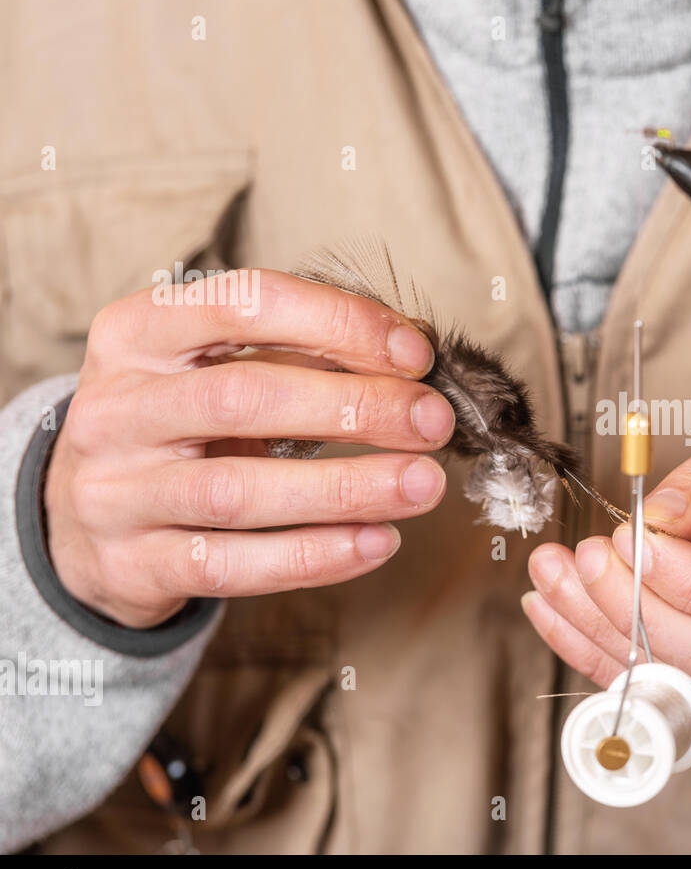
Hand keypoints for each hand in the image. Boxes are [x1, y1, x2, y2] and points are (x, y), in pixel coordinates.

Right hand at [45, 269, 455, 626]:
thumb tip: (409, 359)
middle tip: (432, 422)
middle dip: (355, 407)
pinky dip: (312, 556)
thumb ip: (297, 355)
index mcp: (138, 332)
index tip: (415, 354)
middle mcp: (117, 407)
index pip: (246, 303)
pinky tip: (377, 542)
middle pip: (244, 397)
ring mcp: (115, 491)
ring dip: (346, 487)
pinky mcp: (132, 564)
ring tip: (422, 484)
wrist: (80, 521)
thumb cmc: (178, 428)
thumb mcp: (213, 370)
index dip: (339, 323)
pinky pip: (230, 566)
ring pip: (239, 490)